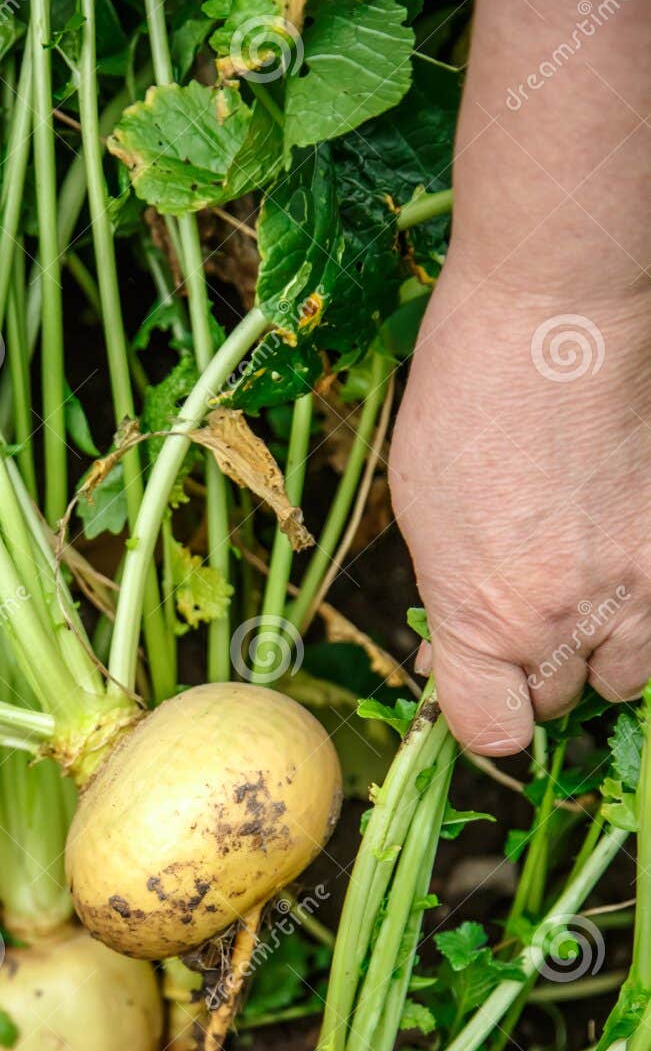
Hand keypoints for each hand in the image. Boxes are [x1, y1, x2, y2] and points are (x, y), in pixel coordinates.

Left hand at [389, 262, 650, 756]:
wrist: (557, 319)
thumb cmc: (468, 399)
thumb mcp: (422, 514)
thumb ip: (446, 601)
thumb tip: (451, 654)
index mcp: (485, 620)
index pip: (492, 731)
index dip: (485, 716)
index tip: (482, 692)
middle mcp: (566, 622)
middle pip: (557, 702)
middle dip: (536, 669)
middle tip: (523, 607)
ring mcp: (638, 588)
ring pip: (627, 675)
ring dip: (602, 650)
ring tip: (579, 587)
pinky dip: (644, 608)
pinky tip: (617, 558)